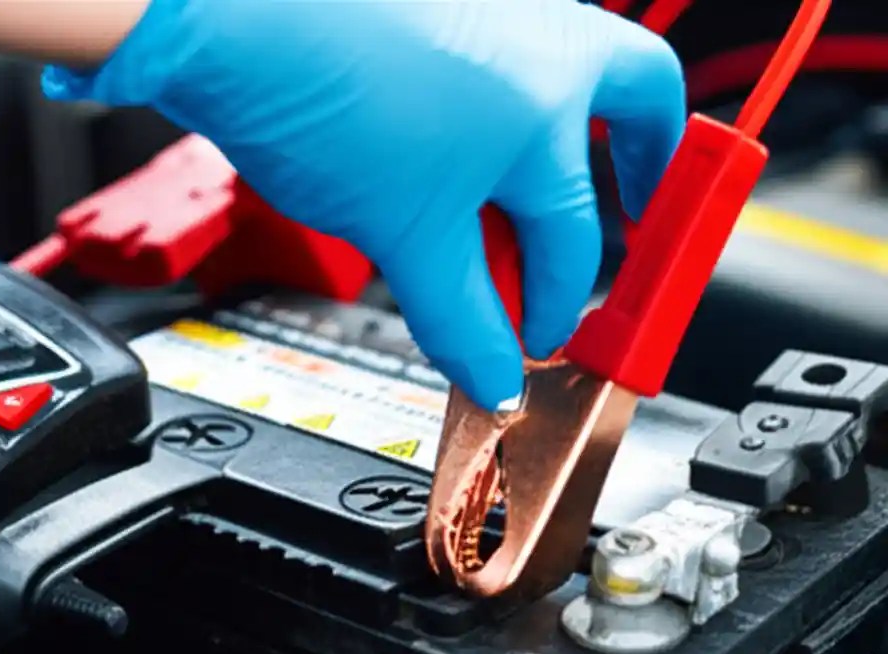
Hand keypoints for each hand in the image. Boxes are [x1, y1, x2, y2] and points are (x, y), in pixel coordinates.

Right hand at [44, 0, 685, 409]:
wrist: (240, 5)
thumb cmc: (317, 8)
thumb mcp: (440, 24)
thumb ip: (476, 78)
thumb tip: (481, 139)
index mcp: (543, 24)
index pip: (644, 86)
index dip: (652, 149)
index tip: (641, 184)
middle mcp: (533, 81)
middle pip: (592, 203)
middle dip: (586, 270)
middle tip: (573, 296)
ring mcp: (484, 150)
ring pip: (550, 259)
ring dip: (538, 312)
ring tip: (525, 337)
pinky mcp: (415, 214)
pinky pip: (465, 310)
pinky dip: (480, 354)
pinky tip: (485, 377)